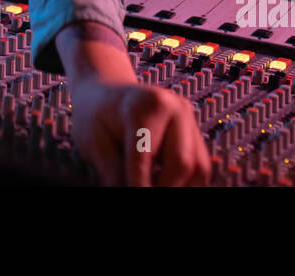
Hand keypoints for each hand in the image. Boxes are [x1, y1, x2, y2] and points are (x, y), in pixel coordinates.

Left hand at [56, 23, 210, 185]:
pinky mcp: (194, 133)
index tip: (133, 200)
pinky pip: (199, 167)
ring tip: (152, 188)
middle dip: (163, 189)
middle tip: (141, 196)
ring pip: (198, 168)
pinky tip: (161, 184)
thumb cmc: (95, 117)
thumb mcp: (94, 144)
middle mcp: (175, 107)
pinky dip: (185, 183)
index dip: (140, 187)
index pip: (146, 157)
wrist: (105, 95)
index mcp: (146, 104)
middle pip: (182, 163)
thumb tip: (130, 195)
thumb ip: (113, 175)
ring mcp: (189, 119)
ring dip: (178, 187)